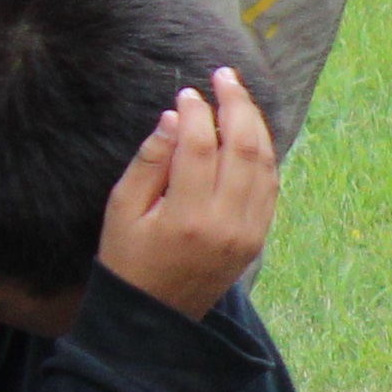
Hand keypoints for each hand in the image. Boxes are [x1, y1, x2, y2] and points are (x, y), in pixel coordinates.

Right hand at [96, 68, 280, 316]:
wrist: (155, 316)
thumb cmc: (128, 259)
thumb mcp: (122, 210)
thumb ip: (149, 163)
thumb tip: (174, 117)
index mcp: (187, 216)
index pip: (199, 146)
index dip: (196, 112)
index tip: (187, 91)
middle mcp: (226, 223)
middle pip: (243, 147)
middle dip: (236, 105)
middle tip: (225, 75)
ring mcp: (249, 232)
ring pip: (264, 164)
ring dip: (255, 125)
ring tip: (239, 95)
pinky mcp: (258, 238)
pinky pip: (270, 186)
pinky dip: (264, 154)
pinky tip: (251, 133)